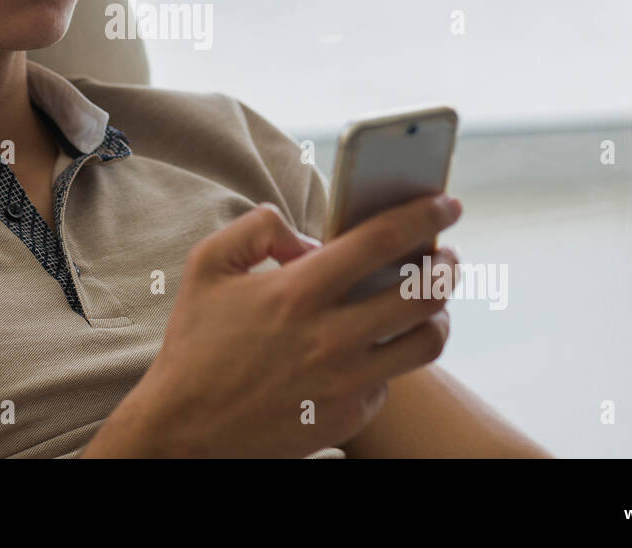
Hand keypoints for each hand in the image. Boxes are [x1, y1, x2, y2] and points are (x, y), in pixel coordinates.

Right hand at [87, 193, 461, 457]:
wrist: (184, 427)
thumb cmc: (196, 342)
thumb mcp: (208, 266)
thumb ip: (256, 229)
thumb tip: (304, 234)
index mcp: (298, 292)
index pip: (382, 240)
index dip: (424, 215)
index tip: (446, 203)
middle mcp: (330, 338)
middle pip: (424, 293)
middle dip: (446, 265)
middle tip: (446, 256)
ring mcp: (344, 382)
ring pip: (427, 342)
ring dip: (439, 314)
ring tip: (429, 302)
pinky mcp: (348, 416)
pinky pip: (391, 381)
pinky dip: (390, 357)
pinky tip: (372, 348)